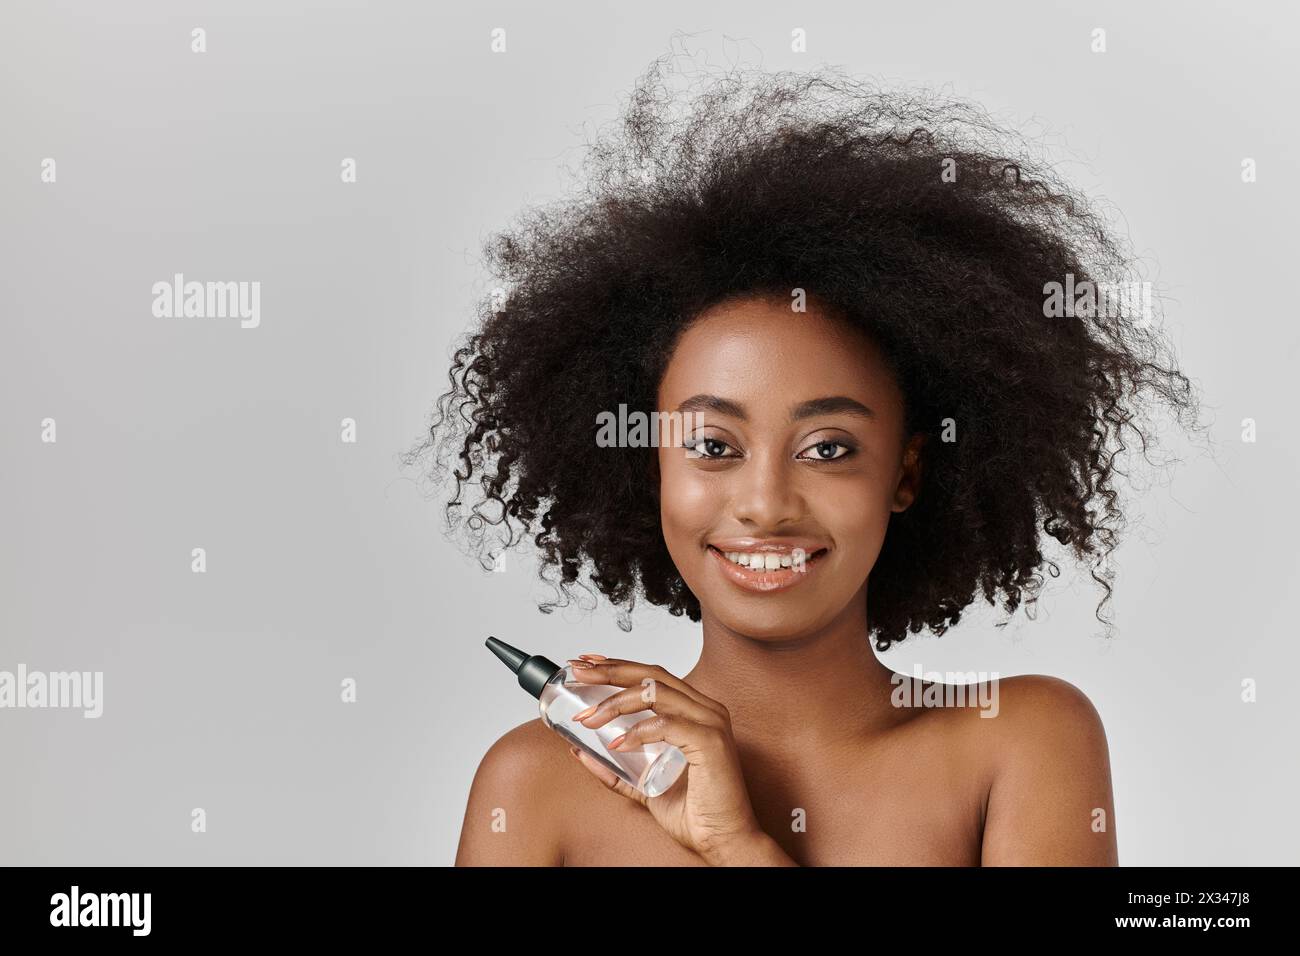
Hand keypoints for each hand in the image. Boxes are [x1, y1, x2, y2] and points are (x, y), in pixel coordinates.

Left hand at [562, 653, 780, 864]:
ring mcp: (710, 722)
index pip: (653, 675)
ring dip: (616, 702)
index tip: (586, 663)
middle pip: (652, 674)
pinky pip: (668, 724)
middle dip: (610, 670)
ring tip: (590, 718)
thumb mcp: (644, 785)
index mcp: (694, 712)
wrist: (723, 841)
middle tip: (579, 672)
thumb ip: (616, 770)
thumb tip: (580, 752)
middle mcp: (705, 709)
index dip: (618, 665)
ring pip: (656, 692)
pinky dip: (639, 731)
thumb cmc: (695, 813)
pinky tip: (619, 743)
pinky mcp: (710, 742)